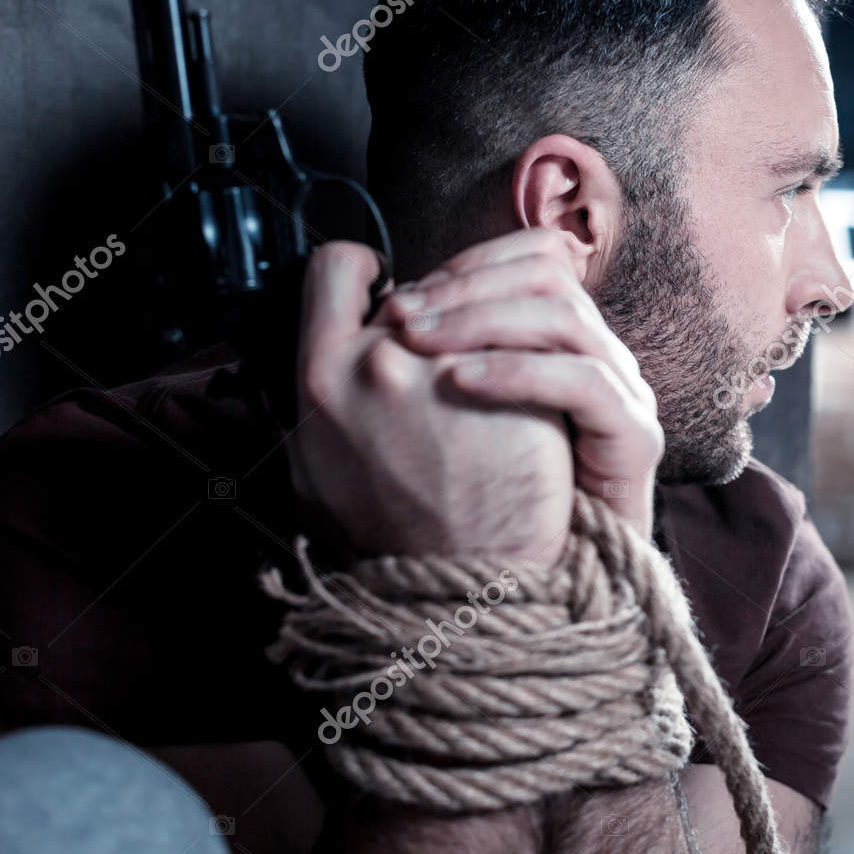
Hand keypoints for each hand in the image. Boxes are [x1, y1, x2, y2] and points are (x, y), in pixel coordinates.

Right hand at [286, 239, 574, 565]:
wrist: (471, 584)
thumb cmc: (399, 538)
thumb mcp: (318, 474)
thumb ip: (322, 404)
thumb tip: (334, 358)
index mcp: (319, 378)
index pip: (332, 268)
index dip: (364, 268)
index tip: (392, 290)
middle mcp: (376, 361)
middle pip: (417, 287)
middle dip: (441, 310)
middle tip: (462, 346)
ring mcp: (446, 367)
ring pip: (479, 302)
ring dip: (492, 323)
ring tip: (505, 363)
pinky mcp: (510, 380)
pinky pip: (523, 330)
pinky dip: (530, 348)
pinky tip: (536, 380)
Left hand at [371, 228, 663, 541]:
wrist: (547, 589)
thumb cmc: (492, 508)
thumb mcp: (458, 422)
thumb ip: (442, 362)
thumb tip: (382, 306)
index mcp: (563, 340)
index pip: (532, 256)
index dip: (465, 263)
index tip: (395, 295)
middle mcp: (601, 353)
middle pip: (544, 273)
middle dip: (462, 286)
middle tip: (397, 315)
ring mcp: (624, 391)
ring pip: (561, 315)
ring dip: (480, 318)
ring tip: (416, 341)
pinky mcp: (633, 435)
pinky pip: (581, 380)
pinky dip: (515, 372)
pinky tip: (457, 383)